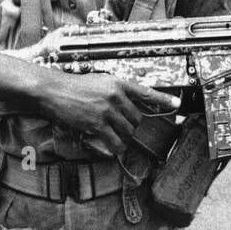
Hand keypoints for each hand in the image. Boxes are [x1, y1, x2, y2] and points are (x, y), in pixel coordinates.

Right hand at [35, 71, 179, 156]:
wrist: (53, 91)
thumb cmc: (73, 87)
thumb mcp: (98, 82)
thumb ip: (115, 92)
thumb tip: (128, 106)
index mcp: (117, 83)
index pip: (145, 92)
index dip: (163, 99)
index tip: (177, 104)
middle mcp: (115, 96)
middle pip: (137, 118)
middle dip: (131, 126)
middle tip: (120, 126)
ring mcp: (107, 110)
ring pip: (128, 131)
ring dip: (123, 137)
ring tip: (112, 134)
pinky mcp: (97, 124)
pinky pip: (115, 141)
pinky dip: (116, 147)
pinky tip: (112, 146)